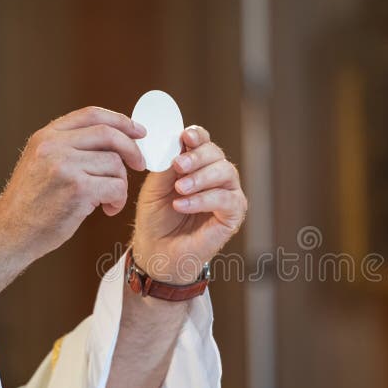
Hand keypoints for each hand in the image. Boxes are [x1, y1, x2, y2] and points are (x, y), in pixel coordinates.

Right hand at [0, 106, 145, 261]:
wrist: (10, 234)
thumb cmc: (32, 205)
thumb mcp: (41, 164)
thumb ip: (69, 148)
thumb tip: (114, 141)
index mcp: (46, 136)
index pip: (91, 115)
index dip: (120, 121)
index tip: (138, 131)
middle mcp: (54, 146)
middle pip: (109, 134)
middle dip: (132, 149)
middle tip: (140, 165)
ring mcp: (64, 166)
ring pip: (115, 164)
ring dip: (120, 184)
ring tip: (108, 200)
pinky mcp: (77, 189)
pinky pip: (116, 186)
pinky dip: (119, 200)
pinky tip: (107, 209)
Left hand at [131, 125, 246, 283]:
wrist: (157, 252)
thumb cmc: (156, 219)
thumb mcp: (154, 188)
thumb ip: (165, 166)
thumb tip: (176, 143)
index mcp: (197, 165)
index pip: (204, 142)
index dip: (198, 135)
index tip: (185, 136)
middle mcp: (216, 177)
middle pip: (216, 154)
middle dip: (197, 156)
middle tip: (178, 166)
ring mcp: (227, 194)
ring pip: (225, 172)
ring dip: (201, 178)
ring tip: (180, 189)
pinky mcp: (234, 215)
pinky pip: (226, 199)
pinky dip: (204, 199)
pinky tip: (183, 205)